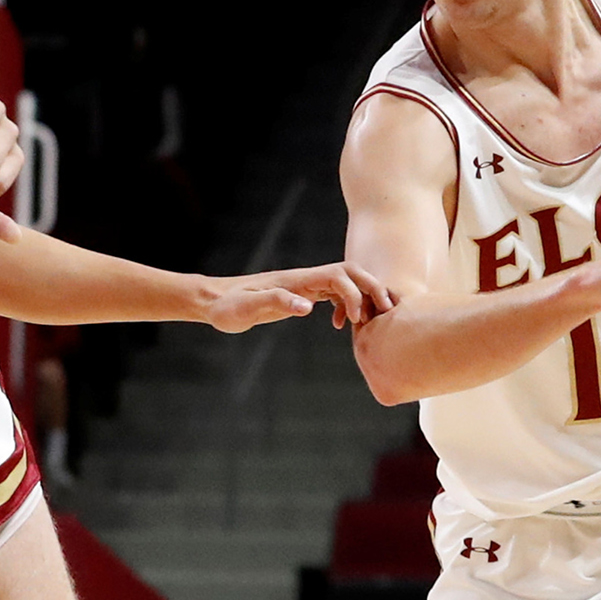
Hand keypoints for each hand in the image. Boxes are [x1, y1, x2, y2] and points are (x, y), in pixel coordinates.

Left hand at [207, 262, 396, 333]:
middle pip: (351, 273)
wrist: (214, 301)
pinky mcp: (302, 294)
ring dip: (365, 297)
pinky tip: (341, 326)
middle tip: (386, 314)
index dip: (354, 294)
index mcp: (297, 280)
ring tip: (373, 320)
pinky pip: (335, 293)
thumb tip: (308, 307)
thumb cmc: (228, 306)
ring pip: (347, 282)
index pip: (338, 276)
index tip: (356, 320)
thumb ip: (276, 302)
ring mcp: (305, 285)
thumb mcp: (247, 308)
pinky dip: (348, 305)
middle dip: (372, 289)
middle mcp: (305, 279)